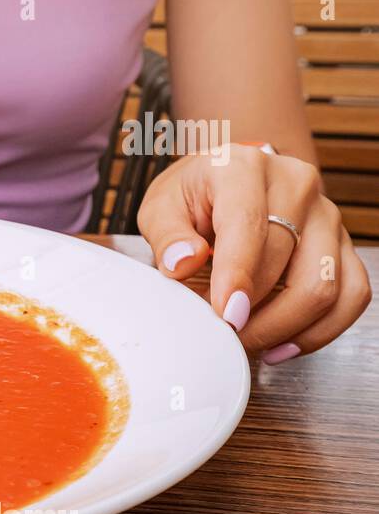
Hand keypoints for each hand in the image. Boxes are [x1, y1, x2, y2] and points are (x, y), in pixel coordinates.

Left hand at [138, 144, 370, 362]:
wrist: (230, 181)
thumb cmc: (194, 197)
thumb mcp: (161, 208)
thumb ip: (168, 235)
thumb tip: (183, 263)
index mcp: (243, 169)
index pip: (248, 226)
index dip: (238, 276)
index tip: (226, 315)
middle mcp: (295, 184)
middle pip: (289, 262)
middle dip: (257, 313)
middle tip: (224, 335)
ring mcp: (327, 215)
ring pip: (327, 284)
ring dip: (287, 326)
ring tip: (249, 342)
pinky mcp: (343, 244)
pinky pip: (352, 295)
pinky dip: (320, 329)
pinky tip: (282, 344)